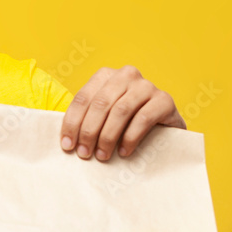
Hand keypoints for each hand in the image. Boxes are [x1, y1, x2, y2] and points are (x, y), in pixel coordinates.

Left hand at [60, 65, 184, 160]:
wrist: (164, 126)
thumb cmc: (126, 122)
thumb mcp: (104, 116)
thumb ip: (87, 119)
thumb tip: (66, 142)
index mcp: (106, 75)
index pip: (83, 98)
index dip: (72, 123)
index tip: (67, 146)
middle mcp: (126, 75)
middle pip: (100, 104)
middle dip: (89, 132)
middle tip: (84, 154)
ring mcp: (147, 86)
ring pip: (120, 111)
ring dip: (107, 136)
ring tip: (102, 156)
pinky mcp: (165, 100)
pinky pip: (143, 118)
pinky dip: (130, 137)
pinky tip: (123, 152)